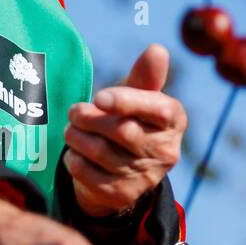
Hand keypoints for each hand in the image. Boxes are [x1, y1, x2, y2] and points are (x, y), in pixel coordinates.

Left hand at [63, 44, 186, 216]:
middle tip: (74, 111)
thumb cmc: (131, 122)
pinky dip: (74, 159)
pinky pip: (88, 173)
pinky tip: (75, 152)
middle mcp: (166, 152)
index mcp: (174, 121)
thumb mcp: (139, 98)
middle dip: (91, 118)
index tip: (100, 97)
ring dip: (77, 137)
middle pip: (124, 131)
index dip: (127, 102)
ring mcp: (144, 177)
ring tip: (71, 129)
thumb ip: (145, 76)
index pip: (157, 109)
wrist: (122, 172)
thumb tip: (157, 50)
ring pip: (102, 152)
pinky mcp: (121, 195)